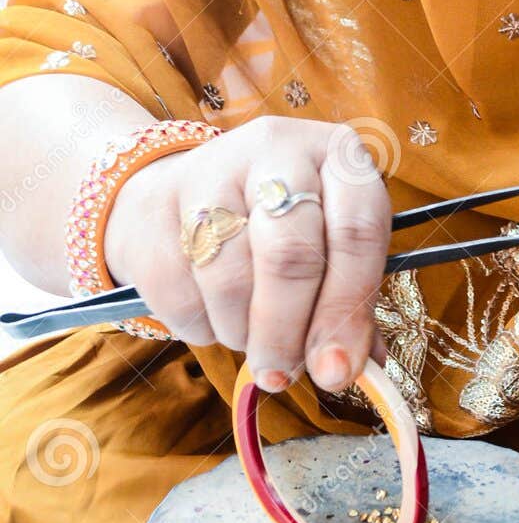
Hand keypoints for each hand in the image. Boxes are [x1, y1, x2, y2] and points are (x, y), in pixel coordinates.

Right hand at [105, 116, 391, 393]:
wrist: (192, 189)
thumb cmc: (284, 226)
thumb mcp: (331, 247)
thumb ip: (349, 307)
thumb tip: (354, 370)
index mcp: (339, 155)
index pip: (357, 233)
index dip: (347, 311)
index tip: (337, 370)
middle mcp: (278, 148)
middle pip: (289, 255)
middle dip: (287, 332)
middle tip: (281, 374)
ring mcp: (211, 168)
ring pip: (230, 279)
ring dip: (242, 332)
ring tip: (250, 338)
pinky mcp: (157, 201)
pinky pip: (178, 291)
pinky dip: (200, 325)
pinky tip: (213, 315)